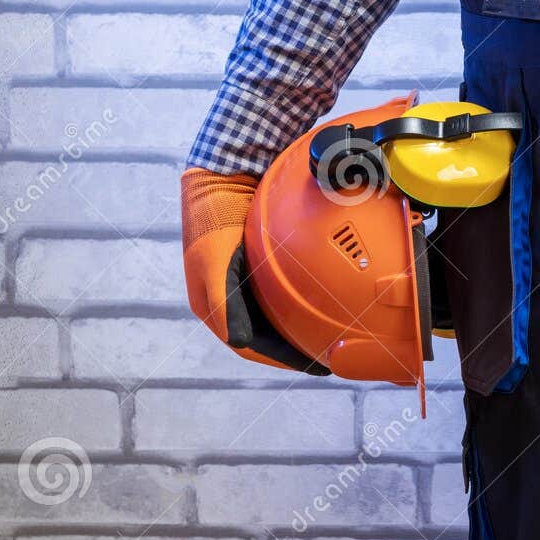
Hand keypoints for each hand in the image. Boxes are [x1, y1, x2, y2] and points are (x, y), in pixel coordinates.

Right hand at [180, 168, 326, 372]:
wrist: (220, 175)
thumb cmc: (213, 220)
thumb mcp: (213, 261)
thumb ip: (224, 304)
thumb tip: (238, 342)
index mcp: (211, 306)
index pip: (250, 346)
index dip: (281, 358)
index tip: (312, 364)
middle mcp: (226, 298)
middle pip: (264, 335)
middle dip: (292, 346)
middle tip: (328, 352)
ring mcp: (240, 281)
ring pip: (273, 315)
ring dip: (297, 325)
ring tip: (328, 332)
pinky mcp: (254, 264)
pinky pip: (279, 290)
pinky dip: (298, 299)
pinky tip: (322, 297)